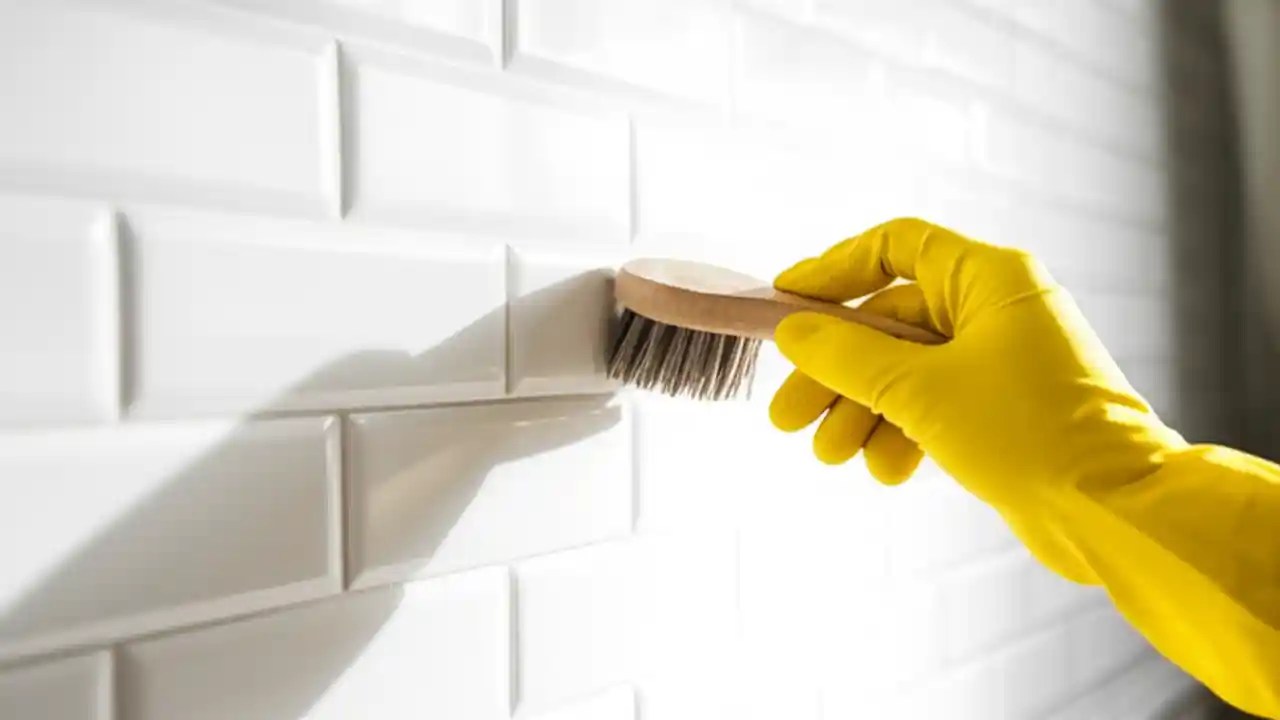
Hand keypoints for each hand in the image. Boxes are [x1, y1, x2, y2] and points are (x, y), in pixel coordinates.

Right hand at [769, 219, 1184, 573]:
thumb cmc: (1029, 433)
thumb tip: (794, 332)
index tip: (785, 305)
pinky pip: (935, 408)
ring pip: (906, 372)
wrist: (1116, 513)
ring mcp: (1002, 362)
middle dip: (834, 373)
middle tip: (786, 416)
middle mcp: (996, 310)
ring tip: (830, 454)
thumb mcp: (920, 389)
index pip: (894, 247)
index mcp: (988, 278)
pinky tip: (885, 471)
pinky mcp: (1004, 410)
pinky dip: (903, 435)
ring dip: (861, 413)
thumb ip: (847, 357)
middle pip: (888, 323)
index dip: (833, 271)